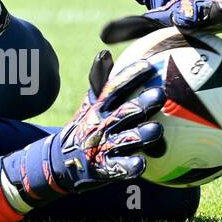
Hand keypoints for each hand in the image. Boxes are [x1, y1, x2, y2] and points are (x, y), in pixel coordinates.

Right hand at [0, 51, 164, 211]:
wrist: (61, 161)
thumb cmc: (85, 126)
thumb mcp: (89, 104)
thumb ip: (100, 81)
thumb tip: (105, 53)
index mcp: (99, 107)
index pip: (115, 88)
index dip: (131, 76)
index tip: (149, 66)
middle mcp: (102, 125)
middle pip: (123, 112)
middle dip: (141, 103)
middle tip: (160, 94)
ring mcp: (103, 146)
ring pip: (125, 139)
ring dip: (141, 135)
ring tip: (156, 130)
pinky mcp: (104, 168)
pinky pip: (119, 167)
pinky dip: (129, 167)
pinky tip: (141, 164)